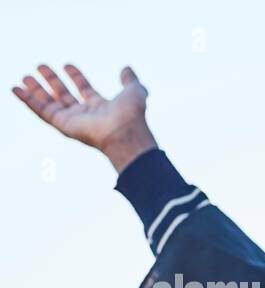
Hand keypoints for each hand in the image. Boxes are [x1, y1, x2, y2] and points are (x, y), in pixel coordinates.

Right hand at [12, 64, 156, 172]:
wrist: (124, 131)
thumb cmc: (132, 115)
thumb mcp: (134, 91)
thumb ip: (130, 80)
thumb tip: (127, 68)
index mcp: (100, 106)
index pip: (84, 90)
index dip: (76, 77)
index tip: (67, 65)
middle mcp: (85, 114)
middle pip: (64, 95)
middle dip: (52, 81)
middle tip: (41, 66)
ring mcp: (73, 120)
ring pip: (49, 102)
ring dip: (36, 89)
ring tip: (26, 75)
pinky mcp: (62, 125)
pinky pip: (40, 111)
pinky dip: (27, 100)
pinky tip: (15, 89)